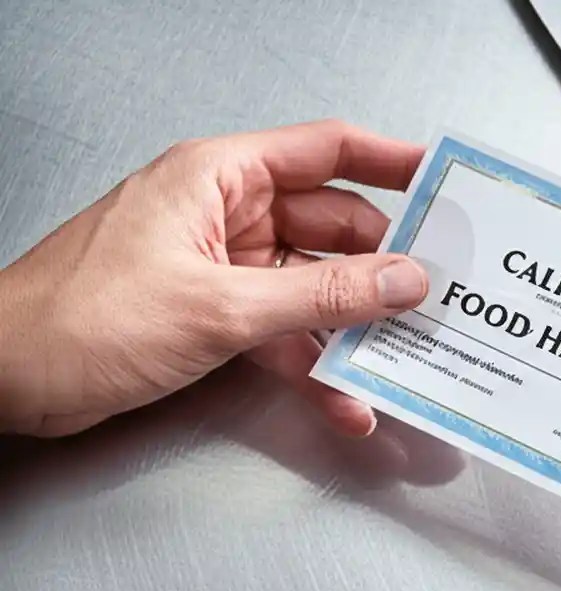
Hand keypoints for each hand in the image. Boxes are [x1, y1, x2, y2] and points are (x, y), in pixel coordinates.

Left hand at [0, 120, 429, 436]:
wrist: (4, 379)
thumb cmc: (80, 319)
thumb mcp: (220, 306)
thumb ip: (321, 294)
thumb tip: (402, 279)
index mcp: (220, 177)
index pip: (327, 151)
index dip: (393, 161)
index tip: (446, 181)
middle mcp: (226, 214)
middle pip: (333, 227)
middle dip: (385, 265)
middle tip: (439, 294)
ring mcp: (223, 267)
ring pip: (315, 288)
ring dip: (354, 327)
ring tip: (403, 357)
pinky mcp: (216, 317)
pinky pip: (286, 333)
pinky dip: (316, 365)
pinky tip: (347, 400)